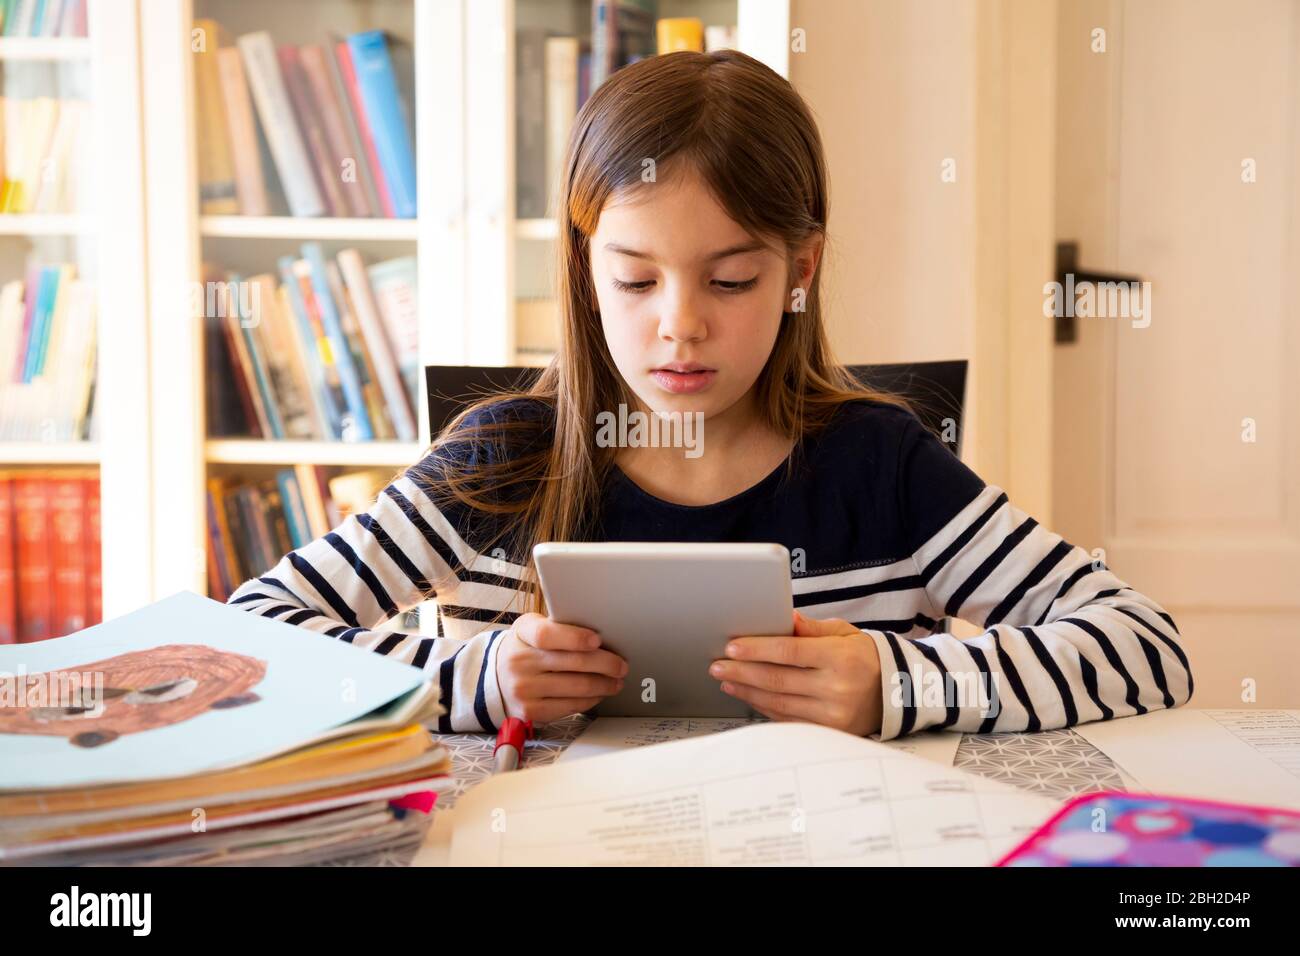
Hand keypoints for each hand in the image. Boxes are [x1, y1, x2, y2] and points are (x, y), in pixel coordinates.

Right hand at [496, 612, 627, 723]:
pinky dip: (591, 699)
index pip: (547, 634)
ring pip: (577, 687)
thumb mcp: (533, 629)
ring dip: (604, 684)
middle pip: (573, 662)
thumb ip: (559, 628)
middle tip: (621, 666)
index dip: (575, 638)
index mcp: (522, 633)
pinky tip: (599, 693)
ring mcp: (523, 689)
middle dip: (606, 664)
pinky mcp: (530, 712)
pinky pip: (571, 706)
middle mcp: (519, 662)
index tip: (598, 640)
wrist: (496, 678)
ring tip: (616, 680)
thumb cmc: (525, 649)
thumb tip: (601, 635)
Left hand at [708, 610, 882, 735]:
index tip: (731, 647)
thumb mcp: (844, 634)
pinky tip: (749, 697)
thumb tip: (785, 617)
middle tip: (717, 666)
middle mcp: (836, 687)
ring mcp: (833, 714)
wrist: (900, 693)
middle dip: (742, 672)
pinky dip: (765, 708)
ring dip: (747, 692)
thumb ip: (812, 628)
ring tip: (727, 681)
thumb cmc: (866, 657)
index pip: (788, 651)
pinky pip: (789, 720)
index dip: (756, 649)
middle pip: (777, 679)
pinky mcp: (830, 732)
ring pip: (778, 703)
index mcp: (840, 657)